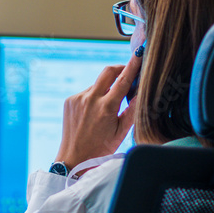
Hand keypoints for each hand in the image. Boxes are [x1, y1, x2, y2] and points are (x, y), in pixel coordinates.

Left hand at [54, 53, 141, 169]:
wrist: (73, 158)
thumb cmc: (100, 149)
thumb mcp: (121, 132)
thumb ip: (132, 110)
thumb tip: (143, 93)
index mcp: (105, 107)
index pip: (123, 80)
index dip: (133, 65)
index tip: (139, 54)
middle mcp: (90, 99)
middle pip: (108, 71)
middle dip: (120, 69)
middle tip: (127, 74)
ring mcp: (77, 99)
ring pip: (98, 84)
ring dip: (106, 88)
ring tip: (109, 107)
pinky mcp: (69, 101)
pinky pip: (86, 92)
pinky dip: (94, 97)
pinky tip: (95, 112)